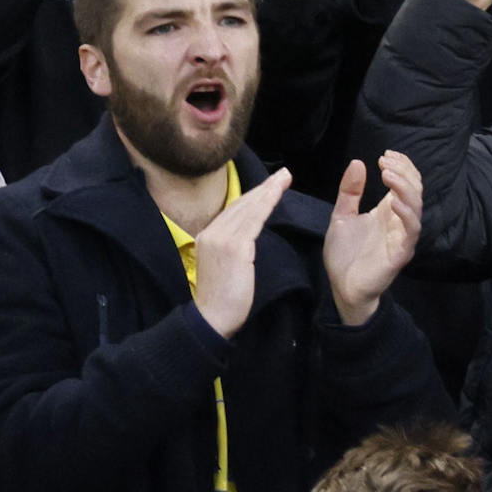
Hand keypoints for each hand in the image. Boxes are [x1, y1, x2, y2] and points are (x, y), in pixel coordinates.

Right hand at [184, 167, 296, 337]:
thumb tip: (250, 234)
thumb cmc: (223, 298)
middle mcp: (211, 232)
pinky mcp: (234, 247)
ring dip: (269, 191)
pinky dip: (267, 204)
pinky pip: (254, 220)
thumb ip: (234, 246)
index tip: (270, 185)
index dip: (254, 195)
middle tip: (283, 173)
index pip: (233, 209)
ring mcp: (221, 239)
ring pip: (249, 208)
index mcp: (207, 235)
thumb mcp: (224, 265)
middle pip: (242, 204)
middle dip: (264, 187)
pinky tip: (277, 194)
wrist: (212, 319)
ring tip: (285, 178)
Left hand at [320, 154, 423, 326]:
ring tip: (387, 174)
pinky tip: (393, 201)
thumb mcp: (341, 216)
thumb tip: (358, 162)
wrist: (342, 287)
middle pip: (414, 189)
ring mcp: (402, 237)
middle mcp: (399, 221)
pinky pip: (411, 231)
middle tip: (385, 162)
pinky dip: (406, 213)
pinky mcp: (400, 253)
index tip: (385, 155)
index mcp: (388, 211)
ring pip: (416, 207)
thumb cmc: (344, 254)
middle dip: (403, 172)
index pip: (407, 182)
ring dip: (405, 187)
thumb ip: (350, 192)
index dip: (402, 166)